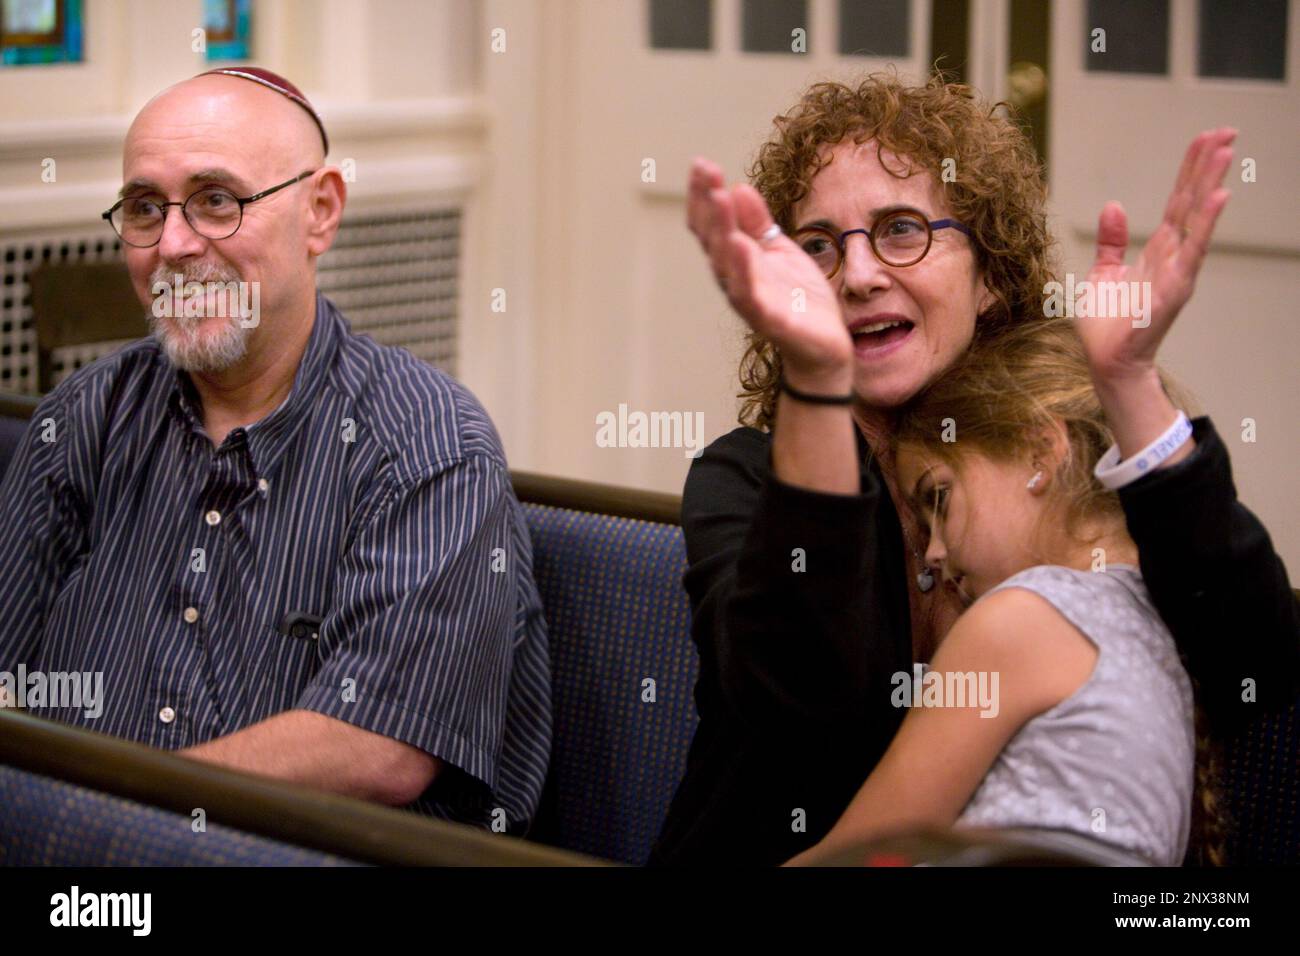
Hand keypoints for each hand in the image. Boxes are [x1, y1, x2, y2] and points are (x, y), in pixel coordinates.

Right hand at [687, 157, 850, 385]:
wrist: (824, 344)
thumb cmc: (798, 298)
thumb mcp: (780, 250)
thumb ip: (758, 223)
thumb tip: (739, 187)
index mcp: (735, 259)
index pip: (711, 224)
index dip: (703, 195)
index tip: (701, 164)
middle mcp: (734, 278)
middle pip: (714, 239)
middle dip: (709, 206)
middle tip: (706, 173)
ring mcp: (749, 299)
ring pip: (726, 265)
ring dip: (721, 231)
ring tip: (719, 200)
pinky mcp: (769, 321)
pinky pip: (750, 296)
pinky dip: (743, 272)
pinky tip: (741, 247)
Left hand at [1074, 128, 1234, 385]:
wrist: (1105, 361)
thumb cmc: (1107, 323)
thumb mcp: (1104, 271)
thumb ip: (1112, 239)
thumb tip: (1115, 204)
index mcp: (1157, 250)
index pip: (1178, 201)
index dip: (1190, 169)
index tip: (1206, 138)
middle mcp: (1172, 256)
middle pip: (1192, 202)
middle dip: (1207, 166)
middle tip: (1227, 130)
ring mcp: (1176, 271)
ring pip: (1196, 220)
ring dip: (1211, 184)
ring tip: (1226, 151)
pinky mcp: (1173, 289)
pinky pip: (1191, 252)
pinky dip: (1204, 225)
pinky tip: (1218, 198)